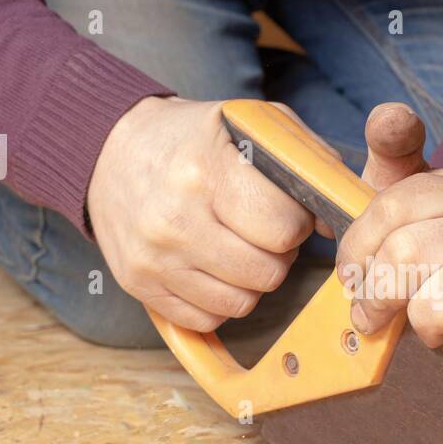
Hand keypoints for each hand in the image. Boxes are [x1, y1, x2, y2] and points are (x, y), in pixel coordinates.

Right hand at [87, 96, 314, 330]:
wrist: (108, 152)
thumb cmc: (191, 140)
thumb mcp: (248, 124)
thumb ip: (304, 162)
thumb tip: (334, 218)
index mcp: (205, 171)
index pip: (282, 229)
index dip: (296, 224)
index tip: (285, 210)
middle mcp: (175, 219)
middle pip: (267, 273)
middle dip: (277, 254)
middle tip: (262, 231)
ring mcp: (154, 258)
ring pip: (242, 303)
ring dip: (251, 280)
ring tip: (238, 247)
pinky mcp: (139, 285)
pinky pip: (207, 319)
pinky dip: (219, 299)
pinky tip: (212, 266)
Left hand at [337, 104, 442, 355]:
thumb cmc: (434, 254)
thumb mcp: (404, 201)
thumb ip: (392, 154)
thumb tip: (389, 115)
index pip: (392, 208)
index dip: (358, 250)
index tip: (351, 274)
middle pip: (412, 250)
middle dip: (379, 293)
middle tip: (374, 313)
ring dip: (426, 318)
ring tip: (421, 326)